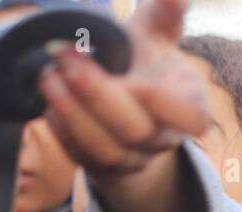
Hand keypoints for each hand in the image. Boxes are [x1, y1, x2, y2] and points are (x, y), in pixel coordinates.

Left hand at [39, 0, 210, 181]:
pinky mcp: (100, 166)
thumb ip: (167, 12)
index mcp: (189, 106)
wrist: (125, 97)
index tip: (140, 82)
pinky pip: (81, 157)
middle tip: (66, 57)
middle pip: (135, 130)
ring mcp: (131, 159)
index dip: (167, 107)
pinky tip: (48, 102)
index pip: (193, 119)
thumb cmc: (146, 57)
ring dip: (73, 113)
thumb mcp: (158, 32)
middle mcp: (162, 139)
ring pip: (105, 149)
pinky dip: (63, 131)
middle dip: (99, 94)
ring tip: (49, 76)